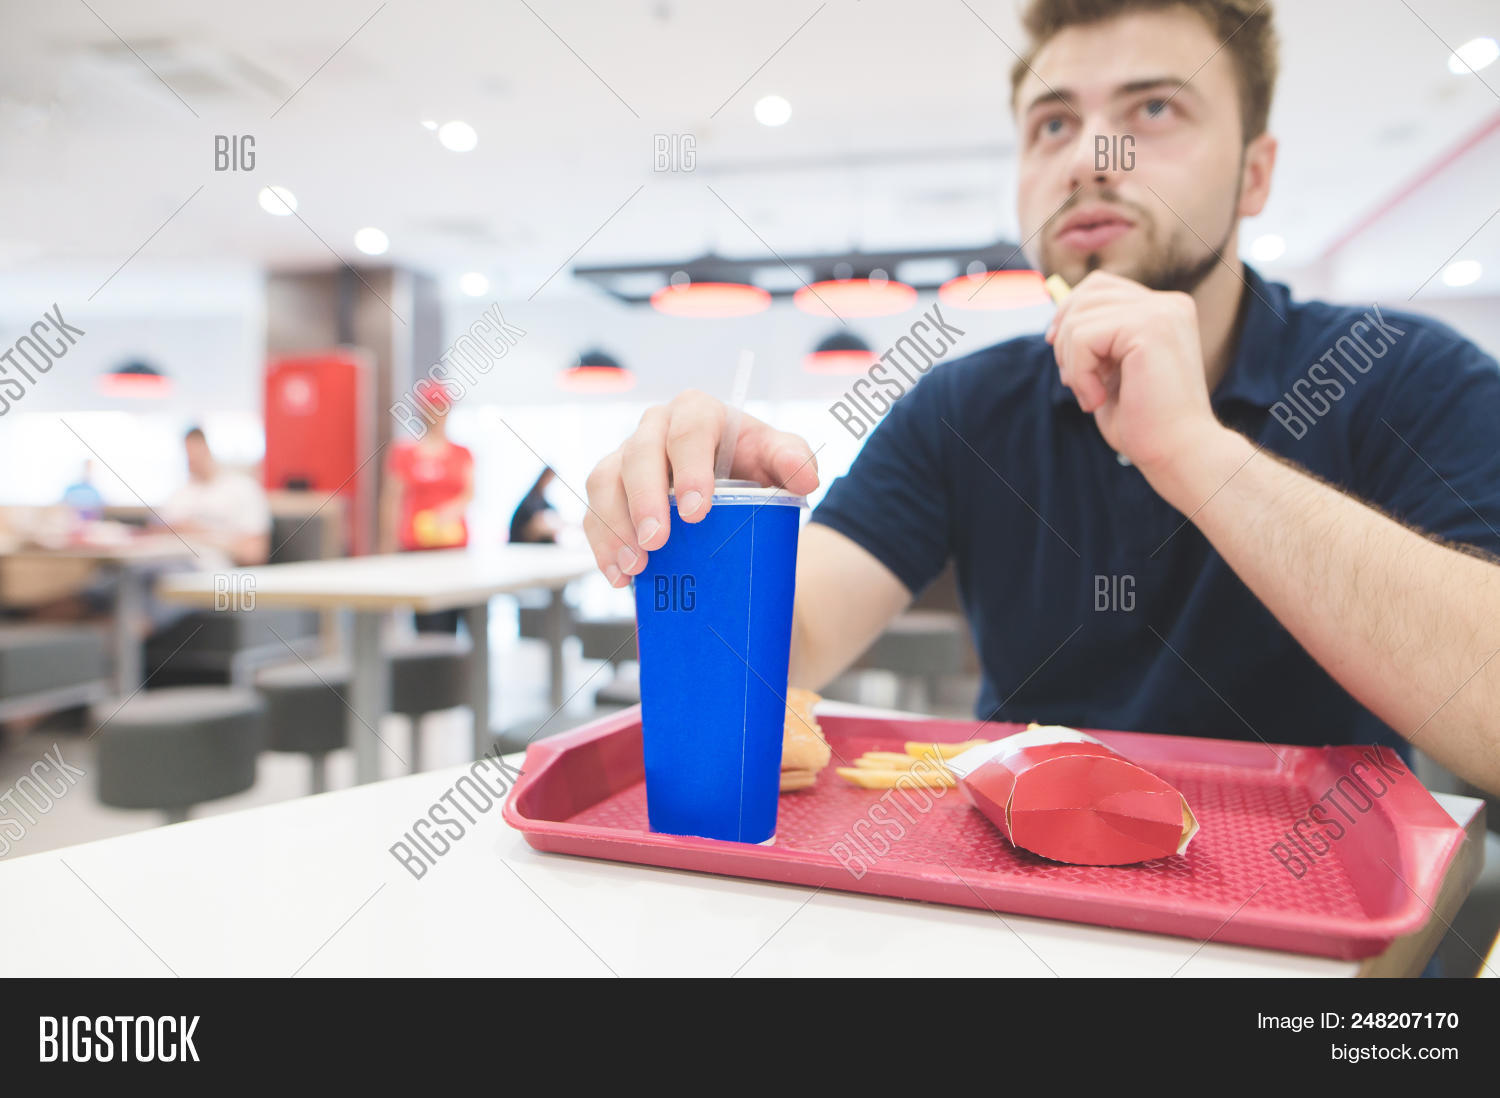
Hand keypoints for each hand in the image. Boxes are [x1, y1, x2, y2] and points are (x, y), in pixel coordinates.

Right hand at [583, 389, 818, 586]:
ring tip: (636, 566)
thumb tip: (806, 479)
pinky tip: (620, 577)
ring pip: (605, 481)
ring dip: (615, 526)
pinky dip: (603, 546)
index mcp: (698, 413)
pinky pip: (594, 513)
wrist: (732, 489)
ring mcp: (626, 457)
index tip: (696, 511)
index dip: (689, 468)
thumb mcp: (779, 459)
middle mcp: (655, 428)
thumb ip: (794, 461)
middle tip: (659, 542)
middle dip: (645, 500)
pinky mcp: (609, 491)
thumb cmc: (754, 465)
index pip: (690, 429)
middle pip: (639, 454)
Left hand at [1045, 271, 1221, 483]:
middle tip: (1077, 382)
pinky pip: (1084, 337)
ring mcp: (1162, 311)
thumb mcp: (1112, 372)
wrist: (1178, 453)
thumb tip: (1056, 322)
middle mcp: (1168, 303)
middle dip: (1066, 338)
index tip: (1064, 357)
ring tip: (1092, 396)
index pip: (1100, 286)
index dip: (1071, 316)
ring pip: (1080, 316)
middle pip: (1088, 293)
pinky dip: (1079, 373)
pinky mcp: (1150, 327)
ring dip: (1072, 362)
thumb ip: (1094, 341)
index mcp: (1164, 310)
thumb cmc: (1145, 423)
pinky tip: (1097, 400)